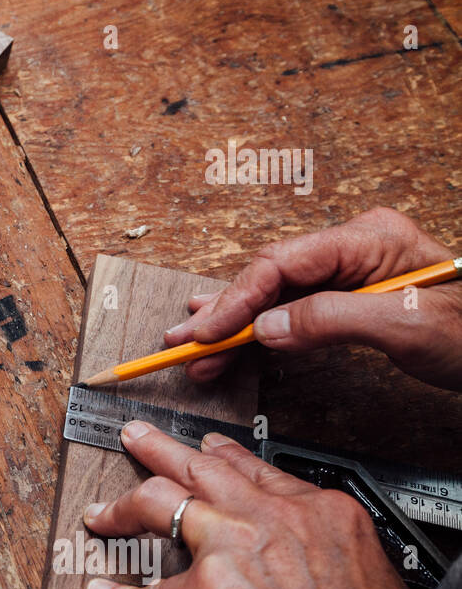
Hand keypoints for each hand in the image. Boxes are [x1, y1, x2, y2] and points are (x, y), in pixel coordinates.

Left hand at [83, 420, 461, 588]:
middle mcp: (276, 518)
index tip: (206, 448)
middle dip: (159, 449)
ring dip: (123, 505)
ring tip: (102, 510)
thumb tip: (294, 564)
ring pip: (162, 502)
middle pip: (202, 468)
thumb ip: (320, 554)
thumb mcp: (365, 574)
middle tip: (134, 436)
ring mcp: (237, 548)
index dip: (223, 456)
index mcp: (322, 512)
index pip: (256, 471)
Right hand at [165, 207, 461, 389]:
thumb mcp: (405, 325)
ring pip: (275, 298)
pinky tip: (232, 343)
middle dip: (224, 314)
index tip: (208, 332)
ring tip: (196, 349)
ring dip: (234, 327)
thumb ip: (330, 320)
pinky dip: (260, 334)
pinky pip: (293, 314)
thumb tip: (266, 327)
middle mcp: (354, 251)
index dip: (238, 300)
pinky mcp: (350, 302)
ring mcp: (350, 276)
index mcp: (368, 238)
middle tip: (184, 343)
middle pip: (270, 279)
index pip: (282, 263)